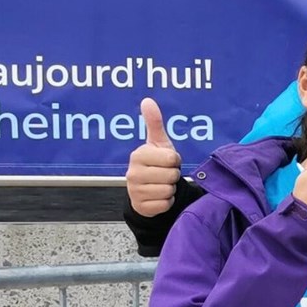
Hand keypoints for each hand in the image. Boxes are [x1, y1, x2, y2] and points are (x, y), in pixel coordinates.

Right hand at [125, 98, 181, 217]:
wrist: (145, 189)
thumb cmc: (156, 163)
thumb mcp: (158, 143)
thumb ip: (154, 123)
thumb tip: (148, 100)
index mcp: (138, 155)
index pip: (172, 159)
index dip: (174, 161)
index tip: (167, 161)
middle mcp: (133, 173)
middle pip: (172, 175)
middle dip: (173, 175)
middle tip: (164, 173)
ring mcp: (135, 191)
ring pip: (169, 190)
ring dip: (170, 188)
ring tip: (161, 184)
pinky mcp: (141, 206)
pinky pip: (165, 204)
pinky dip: (166, 202)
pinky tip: (158, 196)